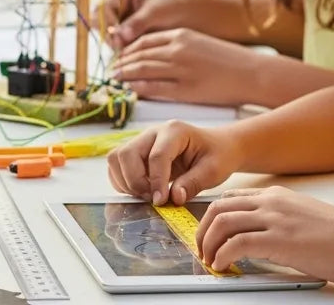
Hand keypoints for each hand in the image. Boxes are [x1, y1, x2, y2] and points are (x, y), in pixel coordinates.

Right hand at [102, 0, 192, 45]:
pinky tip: (131, 55)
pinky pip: (115, 44)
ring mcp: (118, 21)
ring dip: (114, 45)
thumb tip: (120, 35)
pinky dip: (120, 50)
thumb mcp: (155, 12)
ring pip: (106, 36)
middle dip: (108, 36)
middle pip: (99, 23)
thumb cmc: (173, 7)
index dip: (107, 24)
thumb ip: (136, 23)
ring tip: (128, 53)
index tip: (119, 39)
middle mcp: (115, 6)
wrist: (189, 16)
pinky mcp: (124, 34)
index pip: (101, 9)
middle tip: (120, 48)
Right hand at [107, 120, 239, 205]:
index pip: (156, 156)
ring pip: (116, 159)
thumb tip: (173, 198)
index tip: (160, 202)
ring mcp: (141, 141)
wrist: (217, 147)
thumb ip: (193, 184)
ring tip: (147, 195)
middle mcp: (152, 132)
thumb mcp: (214, 171)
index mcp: (174, 131)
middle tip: (153, 199)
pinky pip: (116, 166)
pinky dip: (123, 182)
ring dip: (126, 182)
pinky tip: (142, 191)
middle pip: (127, 154)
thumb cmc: (217, 156)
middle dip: (135, 181)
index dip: (156, 182)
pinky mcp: (135, 152)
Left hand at [113, 29, 259, 105]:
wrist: (251, 73)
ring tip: (116, 80)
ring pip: (143, 70)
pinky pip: (154, 88)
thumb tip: (150, 55)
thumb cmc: (226, 60)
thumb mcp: (198, 43)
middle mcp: (177, 49)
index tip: (119, 57)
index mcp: (180, 35)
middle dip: (122, 63)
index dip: (127, 50)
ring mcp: (181, 69)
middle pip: (139, 55)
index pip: (143, 40)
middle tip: (111, 71)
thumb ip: (174, 46)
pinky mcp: (186, 89)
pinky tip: (131, 90)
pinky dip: (138, 88)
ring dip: (126, 75)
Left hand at [197, 186, 333, 282]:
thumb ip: (282, 220)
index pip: (232, 198)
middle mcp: (272, 202)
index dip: (214, 216)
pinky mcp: (280, 240)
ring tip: (209, 260)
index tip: (208, 232)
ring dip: (208, 243)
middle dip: (203, 229)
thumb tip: (263, 238)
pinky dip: (223, 255)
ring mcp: (275, 219)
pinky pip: (237, 244)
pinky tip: (222, 266)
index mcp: (279, 196)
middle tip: (201, 248)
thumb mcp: (307, 217)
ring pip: (222, 222)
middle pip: (220, 208)